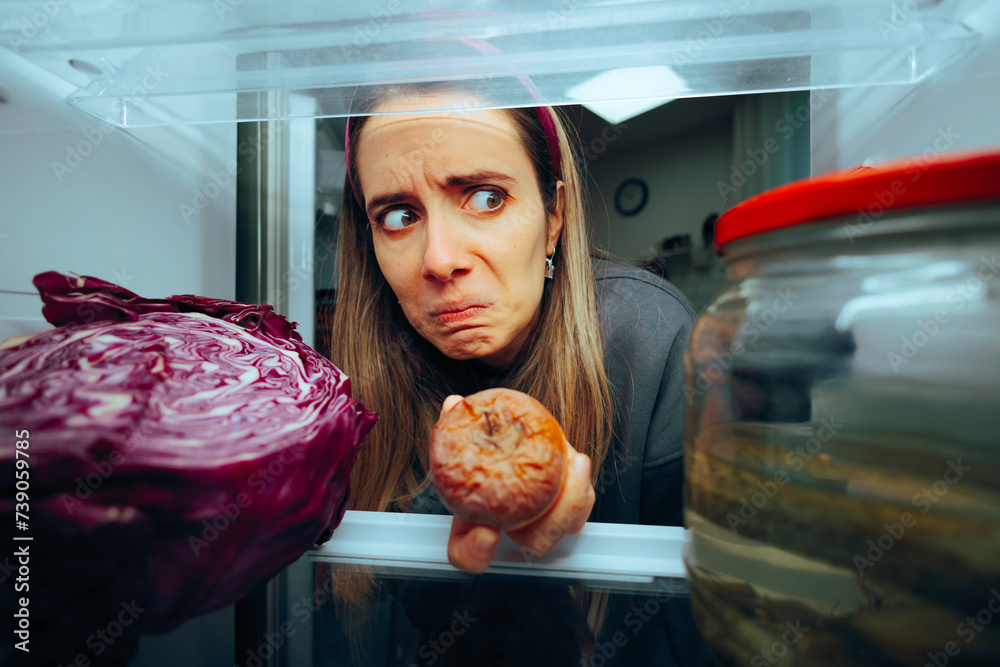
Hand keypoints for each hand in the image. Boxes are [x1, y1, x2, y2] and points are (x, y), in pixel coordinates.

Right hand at [440, 395, 595, 573]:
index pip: (465, 553)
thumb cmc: (485, 453)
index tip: (486, 534)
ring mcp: (545, 520)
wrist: (511, 449)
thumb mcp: (466, 439)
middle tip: (552, 494)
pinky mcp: (568, 504)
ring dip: (574, 500)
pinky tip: (576, 458)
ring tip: (575, 463)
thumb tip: (454, 404)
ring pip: (566, 527)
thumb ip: (457, 425)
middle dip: (549, 524)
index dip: (475, 552)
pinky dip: (580, 483)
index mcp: (477, 525)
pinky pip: (581, 502)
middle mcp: (515, 530)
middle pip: (534, 544)